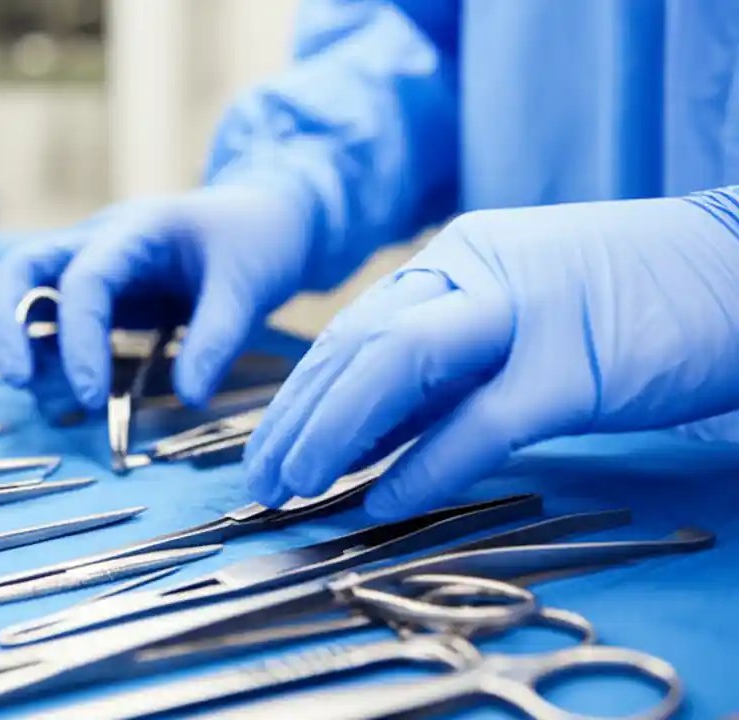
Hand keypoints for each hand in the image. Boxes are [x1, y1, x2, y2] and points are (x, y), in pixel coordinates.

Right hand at [0, 184, 313, 409]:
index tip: (93, 397)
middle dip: (8, 324)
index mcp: (138, 230)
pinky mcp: (100, 295)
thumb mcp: (250, 287)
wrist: (265, 219)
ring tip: (51, 401)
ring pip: (28, 293)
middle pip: (22, 267)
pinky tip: (70, 392)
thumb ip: (218, 340)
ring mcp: (93, 265)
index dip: (80, 340)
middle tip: (18, 381)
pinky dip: (50, 355)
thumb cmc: (256, 242)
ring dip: (26, 346)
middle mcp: (100, 241)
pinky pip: (55, 320)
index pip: (85, 278)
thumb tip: (188, 397)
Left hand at [245, 193, 738, 516]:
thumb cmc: (637, 303)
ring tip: (292, 488)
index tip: (266, 448)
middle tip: (259, 482)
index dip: (299, 394)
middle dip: (295, 418)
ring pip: (396, 366)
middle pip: (356, 345)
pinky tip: (378, 500)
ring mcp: (526, 316)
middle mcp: (479, 272)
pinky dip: (421, 465)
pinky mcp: (574, 370)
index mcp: (461, 255)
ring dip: (331, 433)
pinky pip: (477, 422)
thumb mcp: (520, 321)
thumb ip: (447, 366)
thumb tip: (368, 434)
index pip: (355, 327)